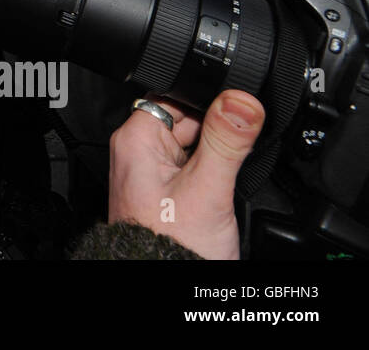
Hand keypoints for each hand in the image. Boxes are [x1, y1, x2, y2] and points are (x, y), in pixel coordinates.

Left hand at [108, 89, 264, 259]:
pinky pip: (194, 166)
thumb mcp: (208, 188)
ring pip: (195, 144)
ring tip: (215, 185)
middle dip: (214, 134)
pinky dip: (211, 173)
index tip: (231, 121)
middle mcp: (137, 151)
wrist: (168, 281)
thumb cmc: (172, 245)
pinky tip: (214, 193)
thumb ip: (226, 141)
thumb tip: (241, 99)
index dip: (207, 103)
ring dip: (214, 157)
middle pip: (188, 119)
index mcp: (134, 139)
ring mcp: (151, 171)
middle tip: (221, 166)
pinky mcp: (166, 188)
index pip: (174, 95)